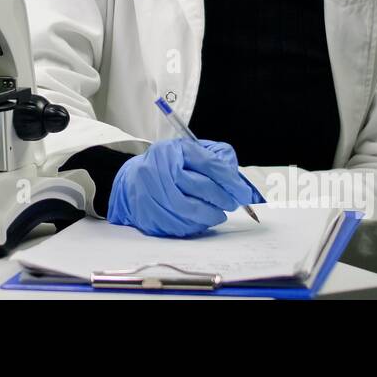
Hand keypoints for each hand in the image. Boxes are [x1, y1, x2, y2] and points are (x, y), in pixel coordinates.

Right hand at [107, 138, 261, 237]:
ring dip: (211, 215)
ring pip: (190, 210)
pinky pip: (177, 225)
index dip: (230, 180)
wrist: (133, 181)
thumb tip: (237, 180)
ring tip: (219, 214)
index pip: (208, 163)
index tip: (244, 192)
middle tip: (232, 203)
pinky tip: (201, 221)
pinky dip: (195, 226)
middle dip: (222, 198)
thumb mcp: (190, 151)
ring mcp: (150, 193)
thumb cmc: (168, 166)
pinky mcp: (147, 214)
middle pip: (200, 187)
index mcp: (172, 150)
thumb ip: (216, 158)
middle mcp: (158, 169)